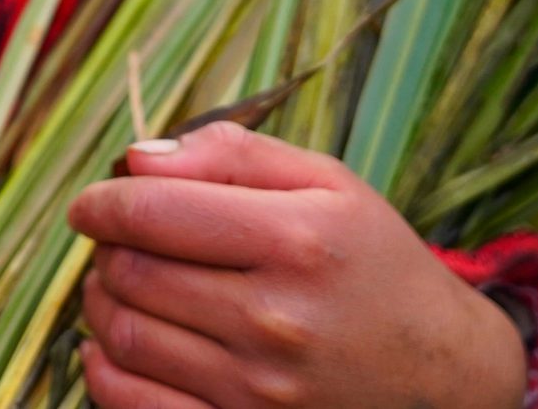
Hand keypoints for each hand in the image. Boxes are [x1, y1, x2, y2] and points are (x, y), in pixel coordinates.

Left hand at [65, 122, 525, 408]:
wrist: (444, 378)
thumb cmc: (374, 265)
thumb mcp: (328, 184)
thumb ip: (231, 154)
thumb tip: (136, 159)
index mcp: (297, 240)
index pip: (151, 212)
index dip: (102, 202)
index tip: (92, 204)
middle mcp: (277, 319)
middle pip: (131, 272)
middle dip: (106, 251)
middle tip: (116, 245)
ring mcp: (260, 389)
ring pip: (124, 335)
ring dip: (101, 304)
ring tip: (120, 287)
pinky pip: (133, 404)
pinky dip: (104, 371)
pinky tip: (114, 346)